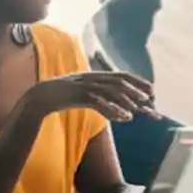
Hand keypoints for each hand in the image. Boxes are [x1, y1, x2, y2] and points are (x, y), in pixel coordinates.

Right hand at [25, 71, 155, 121]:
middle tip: (150, 98)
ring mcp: (85, 85)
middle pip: (118, 81)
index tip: (152, 90)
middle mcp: (93, 78)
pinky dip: (112, 109)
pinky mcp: (77, 95)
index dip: (137, 82)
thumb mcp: (88, 99)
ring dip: (126, 99)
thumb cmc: (65, 98)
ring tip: (139, 108)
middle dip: (135, 89)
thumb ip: (107, 106)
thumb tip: (125, 116)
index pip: (121, 76)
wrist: (40, 96)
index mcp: (96, 77)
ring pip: (110, 90)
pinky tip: (124, 117)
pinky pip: (98, 102)